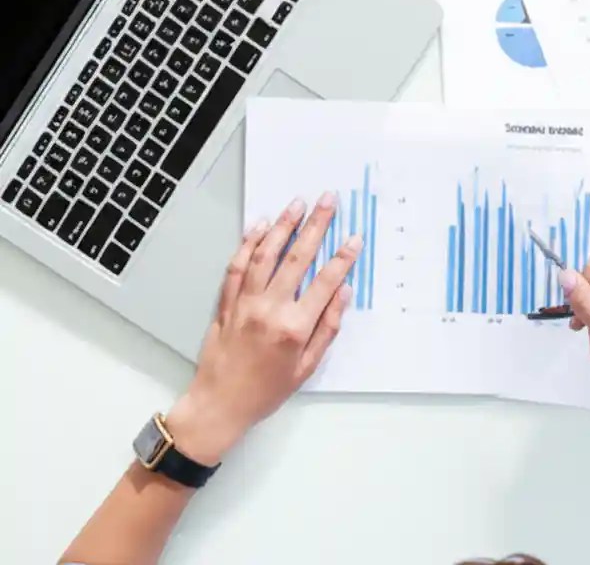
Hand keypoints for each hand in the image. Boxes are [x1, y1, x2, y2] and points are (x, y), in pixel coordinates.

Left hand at [164, 193, 361, 464]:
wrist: (219, 404)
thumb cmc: (266, 391)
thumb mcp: (308, 367)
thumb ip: (328, 328)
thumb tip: (344, 293)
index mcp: (294, 327)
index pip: (325, 282)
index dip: (342, 258)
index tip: (354, 238)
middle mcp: (269, 309)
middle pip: (297, 258)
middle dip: (315, 225)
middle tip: (327, 200)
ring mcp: (245, 303)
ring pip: (265, 254)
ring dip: (282, 225)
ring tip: (296, 203)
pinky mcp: (226, 303)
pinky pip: (237, 266)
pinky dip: (248, 243)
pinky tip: (260, 226)